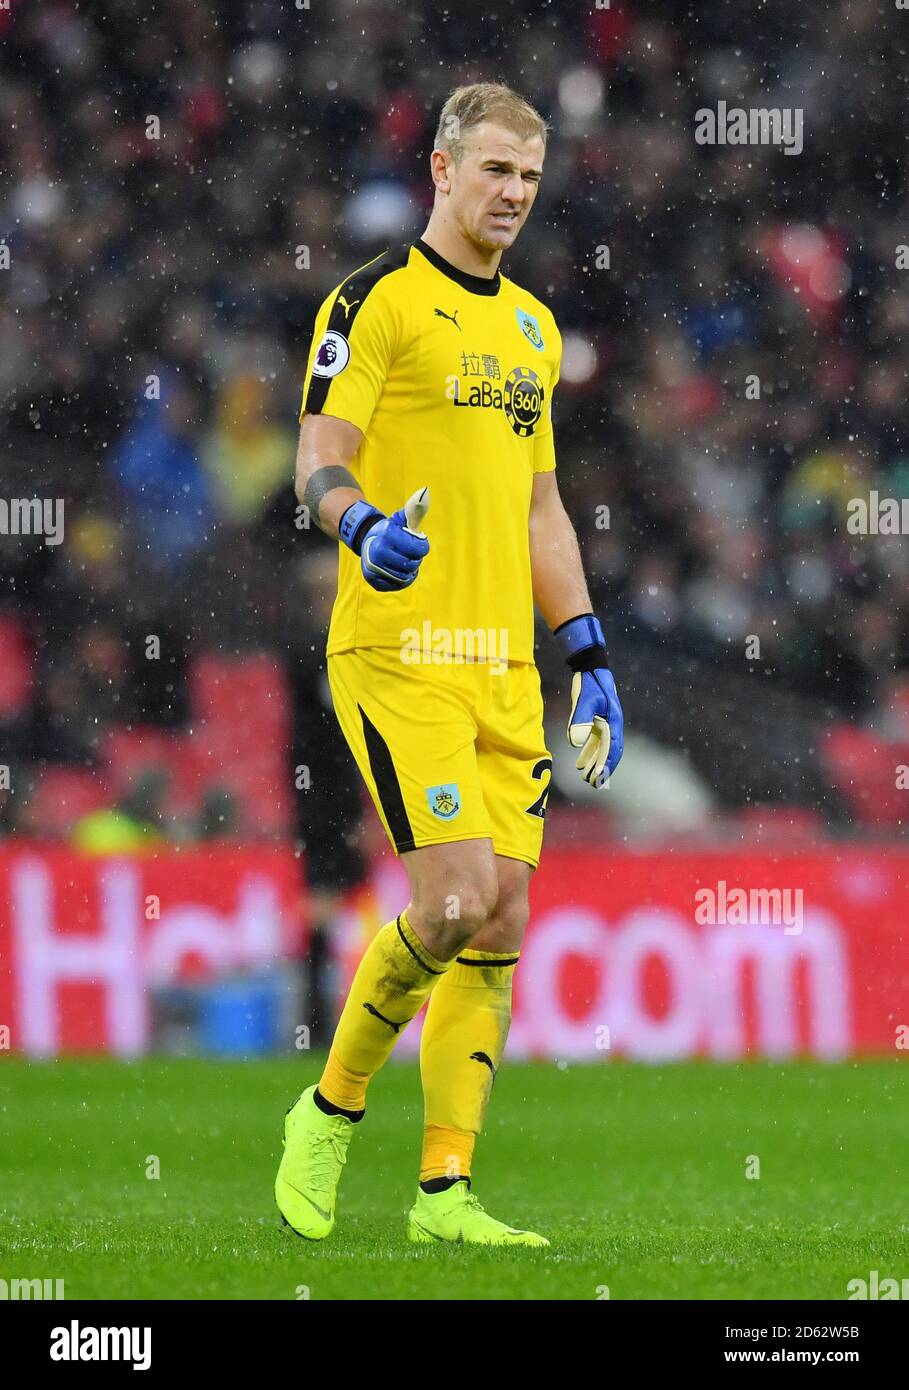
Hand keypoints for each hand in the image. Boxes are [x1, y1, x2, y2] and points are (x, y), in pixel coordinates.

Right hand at [361, 509, 428, 590]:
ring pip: (405, 576)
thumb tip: (425, 492)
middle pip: (412, 563)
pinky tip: (399, 570)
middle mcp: (377, 551)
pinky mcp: (373, 580)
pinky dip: (402, 580)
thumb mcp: (401, 519)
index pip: (418, 548)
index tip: (419, 543)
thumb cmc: (390, 530)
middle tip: (410, 553)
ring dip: (409, 570)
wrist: (366, 540)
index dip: (422, 546)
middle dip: (415, 558)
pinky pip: (396, 585)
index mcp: (387, 534)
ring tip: (405, 561)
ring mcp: (373, 567)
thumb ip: (414, 509)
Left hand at [568, 668, 623, 786]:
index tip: (599, 776)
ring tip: (585, 777)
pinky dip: (588, 753)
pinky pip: (595, 742)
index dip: (606, 763)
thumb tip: (574, 744)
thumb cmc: (588, 682)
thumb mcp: (583, 700)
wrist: (590, 666)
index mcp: (614, 721)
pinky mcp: (597, 721)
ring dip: (595, 763)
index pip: (612, 747)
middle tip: (592, 783)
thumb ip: (579, 720)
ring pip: (602, 749)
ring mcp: (606, 723)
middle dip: (602, 768)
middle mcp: (613, 724)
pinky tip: (579, 762)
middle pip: (609, 752)